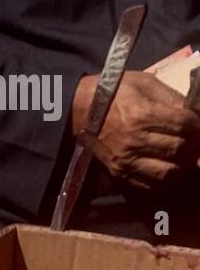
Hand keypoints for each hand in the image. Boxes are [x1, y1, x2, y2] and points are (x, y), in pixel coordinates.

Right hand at [71, 70, 199, 186]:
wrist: (81, 112)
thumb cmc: (115, 92)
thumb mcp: (144, 83)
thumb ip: (171, 97)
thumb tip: (194, 111)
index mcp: (142, 115)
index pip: (183, 124)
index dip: (198, 125)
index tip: (198, 124)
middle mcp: (135, 142)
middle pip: (178, 149)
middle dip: (195, 146)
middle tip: (197, 142)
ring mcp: (127, 161)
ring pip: (167, 173)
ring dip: (184, 167)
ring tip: (188, 159)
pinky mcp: (120, 174)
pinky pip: (149, 186)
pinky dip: (166, 182)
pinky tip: (172, 172)